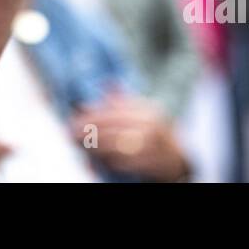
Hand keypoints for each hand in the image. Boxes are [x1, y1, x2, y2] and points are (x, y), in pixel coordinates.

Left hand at [71, 95, 189, 181]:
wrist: (177, 159)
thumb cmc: (155, 133)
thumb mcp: (144, 112)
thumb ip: (124, 100)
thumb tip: (104, 83)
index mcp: (147, 110)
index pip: (114, 110)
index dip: (92, 114)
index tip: (75, 118)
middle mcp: (151, 126)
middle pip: (112, 127)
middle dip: (89, 130)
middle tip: (72, 133)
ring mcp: (152, 147)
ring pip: (115, 146)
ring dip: (94, 146)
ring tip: (81, 145)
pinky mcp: (150, 165)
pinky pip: (122, 162)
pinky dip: (107, 161)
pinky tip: (96, 159)